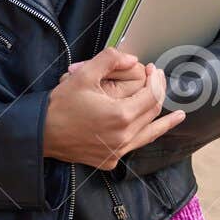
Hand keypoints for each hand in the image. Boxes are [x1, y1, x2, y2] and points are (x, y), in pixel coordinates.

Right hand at [43, 45, 185, 168]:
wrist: (40, 134)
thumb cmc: (59, 106)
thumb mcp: (83, 75)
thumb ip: (109, 59)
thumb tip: (131, 59)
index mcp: (121, 115)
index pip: (151, 95)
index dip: (156, 80)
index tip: (153, 69)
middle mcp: (124, 137)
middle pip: (152, 113)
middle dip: (158, 93)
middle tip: (157, 80)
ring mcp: (118, 151)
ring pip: (149, 133)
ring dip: (165, 122)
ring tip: (179, 116)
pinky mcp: (110, 160)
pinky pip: (135, 145)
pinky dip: (146, 135)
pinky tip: (150, 130)